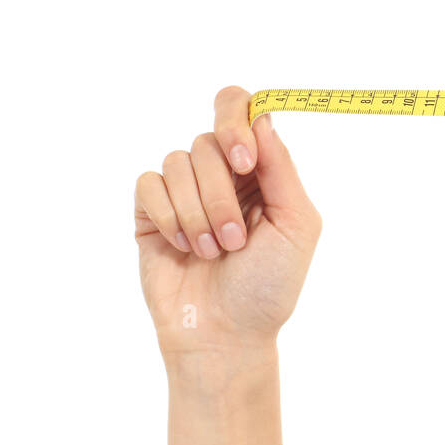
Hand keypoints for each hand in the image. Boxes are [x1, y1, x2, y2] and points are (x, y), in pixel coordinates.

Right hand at [134, 87, 320, 358]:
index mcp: (262, 171)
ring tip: (213, 252)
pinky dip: (168, 217)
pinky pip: (148, 185)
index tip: (244, 160)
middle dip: (221, 194)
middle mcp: (222, 175)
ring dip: (198, 213)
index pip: (241, 110)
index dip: (236, 122)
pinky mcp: (150, 212)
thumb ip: (282, 169)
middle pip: (208, 140)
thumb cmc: (269, 286)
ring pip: (177, 162)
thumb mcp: (296, 225)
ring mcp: (184, 191)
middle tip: (235, 240)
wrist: (225, 334)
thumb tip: (262, 116)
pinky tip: (183, 247)